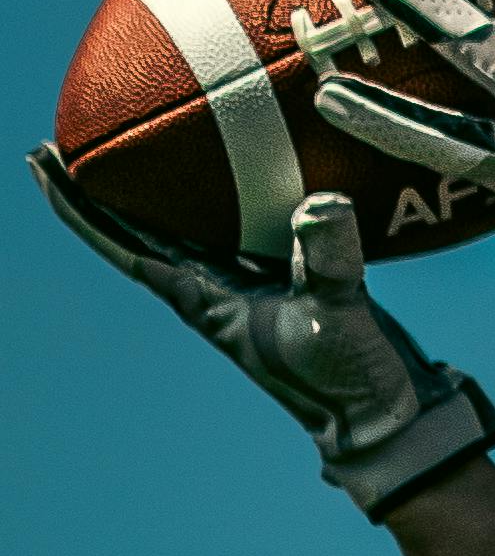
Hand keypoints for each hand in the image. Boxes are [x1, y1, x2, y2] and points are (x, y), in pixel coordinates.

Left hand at [30, 158, 494, 516]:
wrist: (390, 419)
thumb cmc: (347, 382)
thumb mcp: (333, 317)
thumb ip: (327, 259)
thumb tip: (319, 202)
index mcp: (210, 302)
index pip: (129, 247)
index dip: (83, 208)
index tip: (44, 162)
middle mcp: (221, 289)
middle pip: (148, 230)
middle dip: (108, 187)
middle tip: (70, 135)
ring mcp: (258, 284)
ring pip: (198, 224)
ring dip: (168, 188)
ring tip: (145, 140)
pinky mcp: (299, 277)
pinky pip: (257, 223)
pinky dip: (242, 192)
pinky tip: (247, 161)